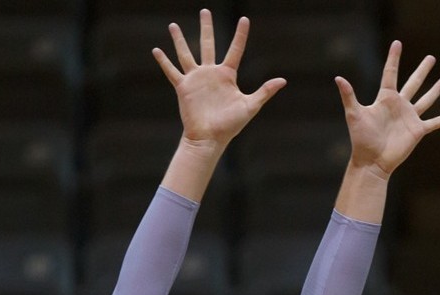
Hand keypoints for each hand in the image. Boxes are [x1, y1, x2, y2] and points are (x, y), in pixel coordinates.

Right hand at [153, 10, 284, 149]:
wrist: (210, 138)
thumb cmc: (231, 125)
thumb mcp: (250, 106)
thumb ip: (264, 91)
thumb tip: (283, 80)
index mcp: (227, 75)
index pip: (235, 50)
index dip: (240, 35)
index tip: (244, 19)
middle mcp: (211, 73)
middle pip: (207, 44)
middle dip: (206, 28)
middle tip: (205, 11)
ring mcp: (196, 79)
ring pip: (186, 53)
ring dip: (179, 39)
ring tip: (174, 25)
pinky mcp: (183, 87)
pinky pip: (171, 71)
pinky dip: (163, 61)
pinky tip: (156, 50)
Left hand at [337, 42, 439, 179]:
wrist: (372, 161)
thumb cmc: (361, 139)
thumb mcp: (354, 114)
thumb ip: (349, 96)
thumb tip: (338, 77)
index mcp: (385, 98)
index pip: (390, 73)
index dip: (394, 58)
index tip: (397, 43)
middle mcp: (399, 105)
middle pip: (414, 83)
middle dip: (422, 70)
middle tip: (431, 58)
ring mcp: (409, 118)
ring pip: (426, 100)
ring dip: (435, 91)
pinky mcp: (417, 131)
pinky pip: (433, 123)